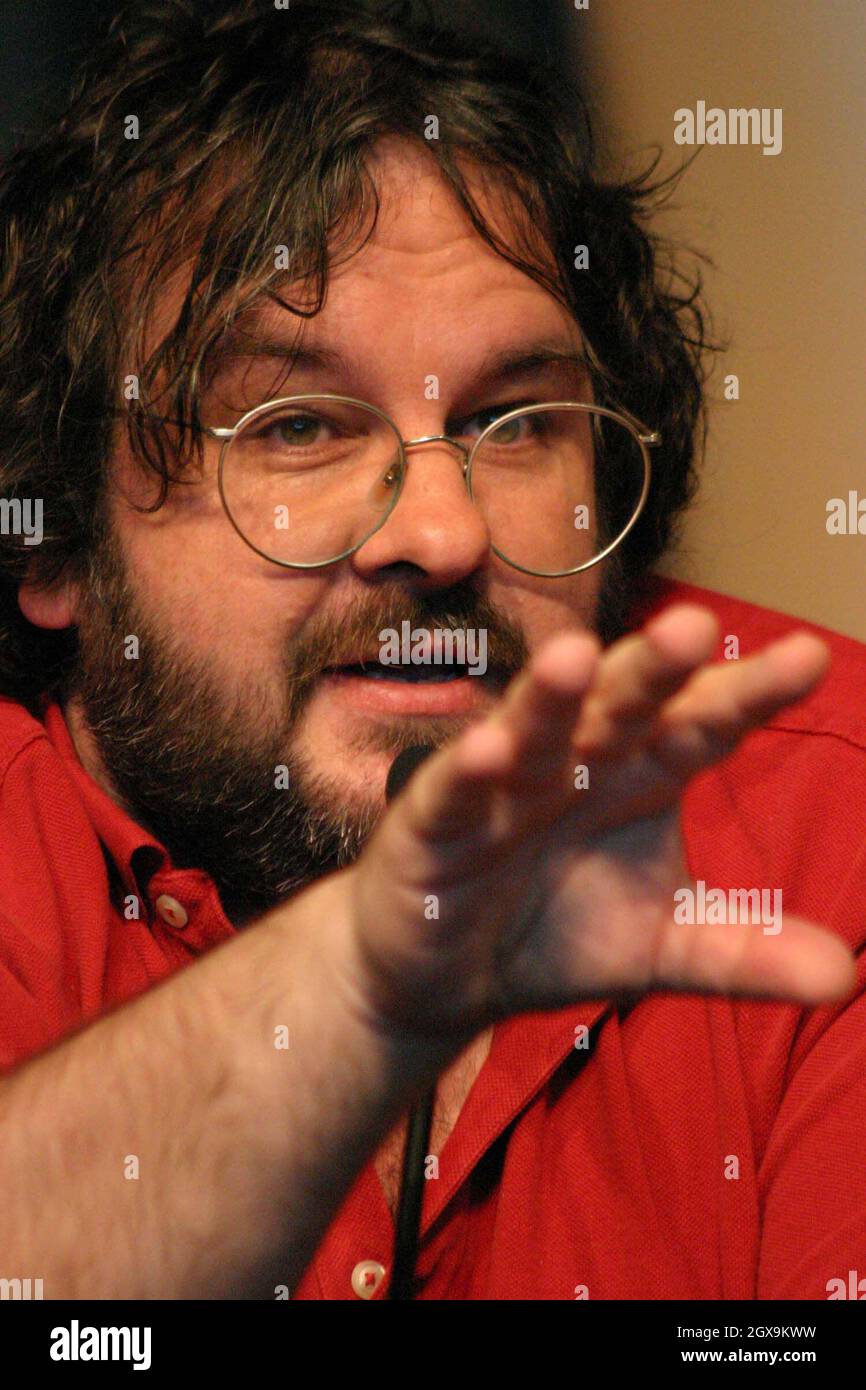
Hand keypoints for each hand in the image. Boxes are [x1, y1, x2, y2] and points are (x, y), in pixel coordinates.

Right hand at [341, 605, 855, 1040]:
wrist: (445, 977)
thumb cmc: (555, 931)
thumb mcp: (660, 946)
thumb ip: (742, 950)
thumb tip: (842, 978)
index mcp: (639, 775)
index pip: (702, 725)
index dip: (750, 693)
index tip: (811, 657)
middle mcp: (577, 764)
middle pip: (622, 707)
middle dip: (654, 669)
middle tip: (694, 626)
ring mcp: (504, 785)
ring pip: (533, 729)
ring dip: (552, 695)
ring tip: (576, 655)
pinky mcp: (433, 820)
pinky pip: (452, 792)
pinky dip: (466, 771)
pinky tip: (487, 752)